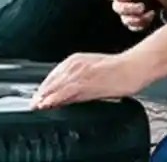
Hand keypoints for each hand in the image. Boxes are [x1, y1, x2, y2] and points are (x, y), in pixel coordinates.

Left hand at [29, 52, 146, 109]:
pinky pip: (66, 91)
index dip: (45, 87)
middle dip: (42, 93)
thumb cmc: (119, 70)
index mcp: (75, 60)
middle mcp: (74, 64)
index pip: (54, 74)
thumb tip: (67, 95)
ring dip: (45, 96)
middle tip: (33, 103)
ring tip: (37, 106)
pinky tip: (48, 104)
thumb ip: (79, 81)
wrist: (133, 67)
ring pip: (56, 86)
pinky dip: (55, 97)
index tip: (38, 96)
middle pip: (52, 80)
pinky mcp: (86, 80)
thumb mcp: (94, 71)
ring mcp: (79, 72)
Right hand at [103, 0, 166, 30]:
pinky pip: (132, 27)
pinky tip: (150, 18)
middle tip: (141, 5)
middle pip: (116, 6)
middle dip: (127, 7)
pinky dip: (140, 23)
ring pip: (124, 18)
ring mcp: (136, 12)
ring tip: (148, 12)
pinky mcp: (143, 23)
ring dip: (134, 16)